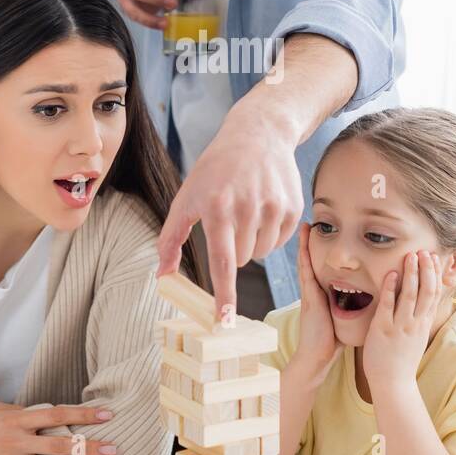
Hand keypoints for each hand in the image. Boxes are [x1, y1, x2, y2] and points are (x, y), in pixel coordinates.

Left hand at [156, 113, 303, 321]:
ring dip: (251, 242)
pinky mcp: (293, 206)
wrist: (257, 134)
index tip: (225, 320)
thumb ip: (171, 238)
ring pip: (261, 253)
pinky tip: (263, 207)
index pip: (222, 261)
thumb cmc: (214, 170)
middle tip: (228, 219)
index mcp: (217, 207)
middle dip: (232, 248)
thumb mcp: (186, 198)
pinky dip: (269, 233)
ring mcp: (274, 206)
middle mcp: (248, 207)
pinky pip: (280, 241)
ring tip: (246, 210)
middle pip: (241, 259)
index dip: (224, 294)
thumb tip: (162, 276)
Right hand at [293, 221, 341, 379]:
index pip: (322, 268)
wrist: (317, 357)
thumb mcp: (342, 318)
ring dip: (305, 244)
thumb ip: (349, 307)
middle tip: (311, 221)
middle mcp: (315, 291)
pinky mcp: (309, 297)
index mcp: (323, 295)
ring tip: (306, 225)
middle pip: (313, 260)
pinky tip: (304, 244)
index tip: (327, 235)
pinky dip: (304, 257)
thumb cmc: (332, 341)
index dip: (323, 252)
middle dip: (311, 242)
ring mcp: (310, 293)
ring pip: (307, 262)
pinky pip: (306, 272)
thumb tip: (366, 299)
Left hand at [362, 251, 442, 390]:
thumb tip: (420, 304)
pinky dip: (390, 288)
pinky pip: (388, 305)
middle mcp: (415, 323)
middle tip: (425, 251)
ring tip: (411, 256)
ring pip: (411, 295)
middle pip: (427, 291)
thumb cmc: (401, 360)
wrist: (393, 383)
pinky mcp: (384, 330)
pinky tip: (390, 274)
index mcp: (423, 323)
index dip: (435, 274)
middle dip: (427, 270)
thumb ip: (418, 319)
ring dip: (411, 274)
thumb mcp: (416, 337)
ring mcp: (400, 326)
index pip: (434, 294)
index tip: (434, 258)